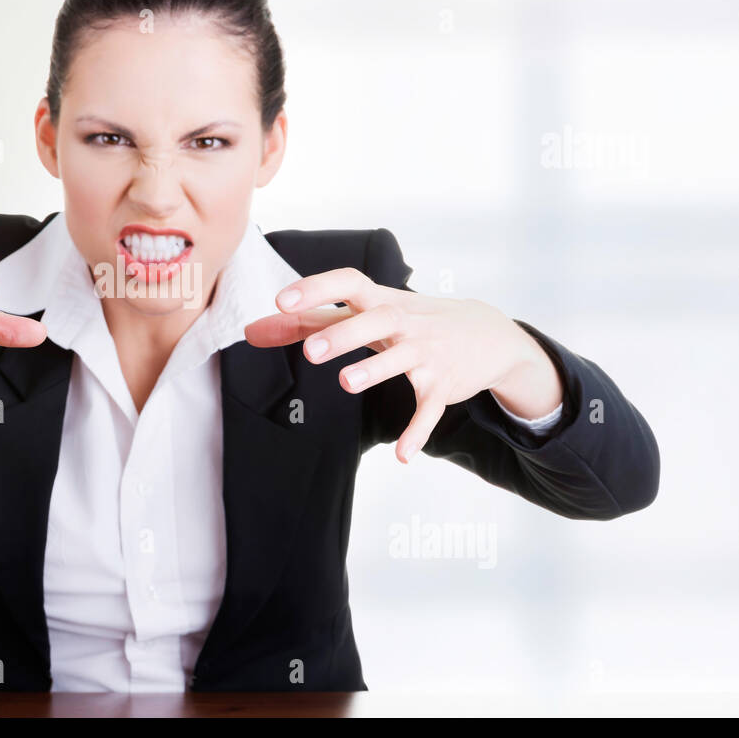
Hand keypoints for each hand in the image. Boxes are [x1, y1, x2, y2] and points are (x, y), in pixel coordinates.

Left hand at [244, 267, 545, 463]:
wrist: (487, 334)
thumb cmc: (409, 320)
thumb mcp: (364, 315)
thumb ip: (308, 322)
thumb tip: (251, 331)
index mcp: (380, 300)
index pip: (349, 283)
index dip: (316, 288)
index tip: (281, 300)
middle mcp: (405, 322)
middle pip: (376, 320)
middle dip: (345, 334)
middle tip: (310, 351)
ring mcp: (427, 353)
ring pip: (403, 359)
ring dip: (376, 370)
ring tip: (346, 384)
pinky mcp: (443, 385)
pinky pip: (430, 409)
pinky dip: (418, 430)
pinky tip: (402, 454)